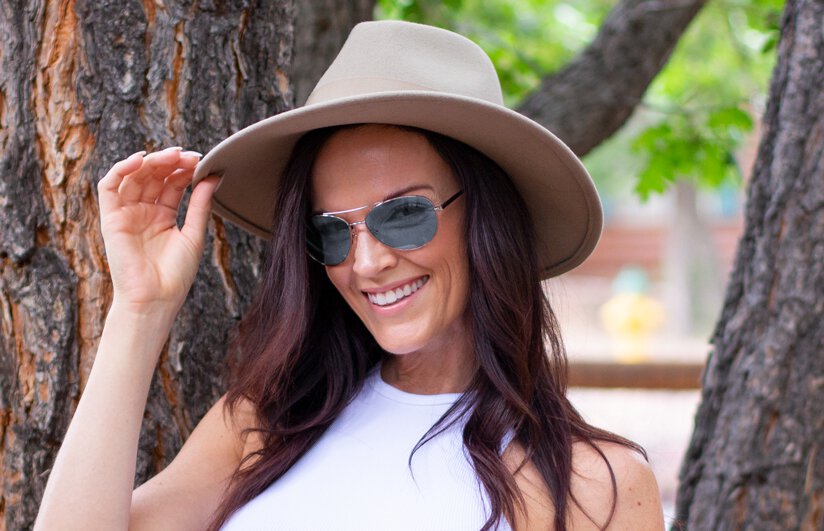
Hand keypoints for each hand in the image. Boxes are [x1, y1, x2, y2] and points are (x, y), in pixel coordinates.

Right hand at [97, 147, 220, 310]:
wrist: (155, 300)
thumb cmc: (175, 275)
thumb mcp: (194, 234)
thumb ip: (200, 204)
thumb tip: (213, 176)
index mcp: (163, 216)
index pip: (172, 183)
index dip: (184, 169)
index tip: (201, 161)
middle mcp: (143, 212)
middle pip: (154, 176)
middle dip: (170, 162)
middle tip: (187, 156)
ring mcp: (127, 214)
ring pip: (134, 177)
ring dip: (151, 162)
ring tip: (171, 156)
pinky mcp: (111, 219)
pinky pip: (109, 187)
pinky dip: (121, 169)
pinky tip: (141, 160)